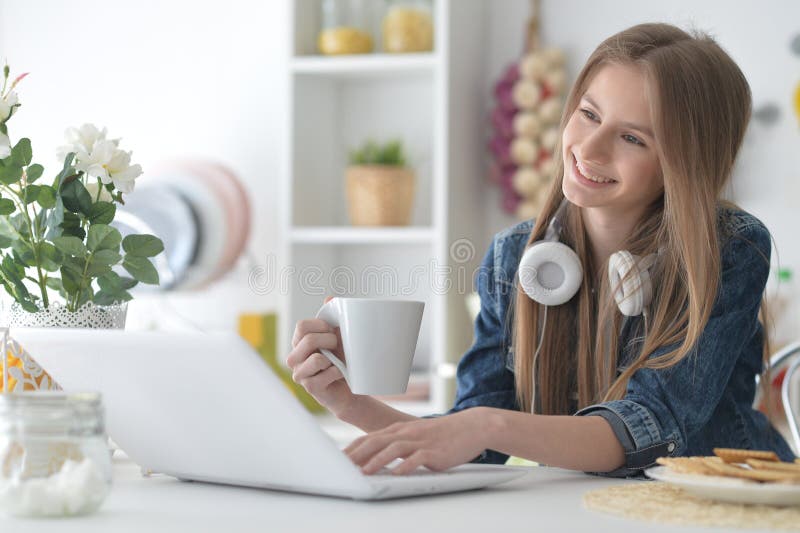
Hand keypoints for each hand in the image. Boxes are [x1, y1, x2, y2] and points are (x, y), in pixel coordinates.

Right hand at [286, 296, 354, 415]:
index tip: (332, 330)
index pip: (302, 326)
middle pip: (308, 340)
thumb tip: (329, 297)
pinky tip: (339, 375)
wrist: (352, 386)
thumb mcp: (339, 335)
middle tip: (338, 347)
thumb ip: (332, 316)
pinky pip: (326, 373)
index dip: (321, 325)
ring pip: (317, 358)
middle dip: (330, 340)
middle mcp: (294, 357)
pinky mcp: (310, 387)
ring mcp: (300, 374)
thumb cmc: (342, 359)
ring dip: (333, 358)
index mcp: (298, 342)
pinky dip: (338, 372)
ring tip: (337, 362)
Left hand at [344, 408, 490, 474]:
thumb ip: (397, 444)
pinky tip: (396, 475)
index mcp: (399, 430)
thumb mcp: (415, 436)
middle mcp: (406, 433)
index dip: (352, 449)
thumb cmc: (441, 435)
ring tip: (364, 472)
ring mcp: (420, 441)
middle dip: (357, 455)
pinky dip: (405, 466)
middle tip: (342, 467)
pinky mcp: (434, 452)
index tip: (337, 460)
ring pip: (394, 448)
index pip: (369, 438)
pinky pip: (417, 459)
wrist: (471, 427)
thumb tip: (375, 458)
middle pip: (376, 441)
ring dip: (377, 460)